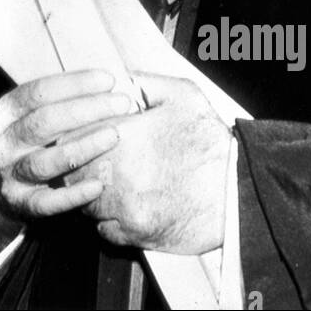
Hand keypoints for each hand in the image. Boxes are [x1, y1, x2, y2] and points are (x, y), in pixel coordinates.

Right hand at [0, 69, 132, 249]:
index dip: (76, 84)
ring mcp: (10, 174)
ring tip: (114, 135)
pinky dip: (74, 194)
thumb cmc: (28, 144)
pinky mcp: (19, 203)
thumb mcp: (29, 117)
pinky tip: (98, 185)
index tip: (109, 80)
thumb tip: (107, 86)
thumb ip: (59, 102)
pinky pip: (48, 202)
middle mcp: (5, 141)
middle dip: (87, 109)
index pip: (39, 91)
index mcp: (6, 112)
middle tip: (122, 104)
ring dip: (83, 147)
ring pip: (46, 161)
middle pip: (45, 121)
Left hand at [70, 72, 231, 254]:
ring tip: (109, 183)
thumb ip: (141, 82)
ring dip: (89, 193)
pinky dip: (106, 220)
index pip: (70, 136)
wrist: (240, 189)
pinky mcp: (135, 233)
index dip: (74, 136)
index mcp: (122, 135)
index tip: (81, 136)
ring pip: (83, 201)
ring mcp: (124, 206)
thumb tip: (114, 77)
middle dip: (76, 165)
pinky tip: (121, 206)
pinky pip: (102, 229)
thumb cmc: (211, 142)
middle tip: (92, 160)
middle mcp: (116, 173)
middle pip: (70, 170)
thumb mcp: (182, 95)